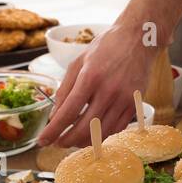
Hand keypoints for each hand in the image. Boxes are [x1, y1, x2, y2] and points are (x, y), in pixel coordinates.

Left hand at [38, 19, 155, 145]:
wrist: (138, 39)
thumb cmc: (106, 47)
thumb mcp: (79, 61)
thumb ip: (65, 89)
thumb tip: (55, 114)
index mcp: (90, 77)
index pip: (68, 112)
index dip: (53, 130)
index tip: (43, 140)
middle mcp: (109, 90)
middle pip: (85, 128)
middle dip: (67, 141)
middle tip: (58, 143)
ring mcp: (124, 99)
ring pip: (102, 132)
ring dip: (84, 141)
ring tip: (74, 139)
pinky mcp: (135, 104)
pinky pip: (117, 128)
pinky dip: (103, 134)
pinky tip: (94, 131)